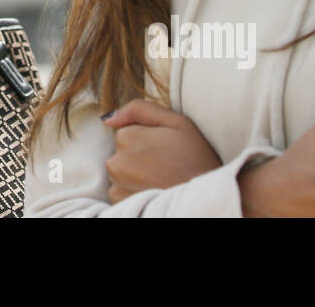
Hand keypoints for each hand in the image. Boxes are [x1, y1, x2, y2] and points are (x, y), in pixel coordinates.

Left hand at [103, 99, 221, 202]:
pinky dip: (134, 193)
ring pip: (121, 174)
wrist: (206, 201)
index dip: (147, 141)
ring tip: (161, 181)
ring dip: (136, 177)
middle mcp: (116, 163)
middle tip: (166, 167)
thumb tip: (108, 118)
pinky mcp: (120, 205)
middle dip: (139, 159)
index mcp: (127, 138)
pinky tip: (154, 193)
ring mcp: (117, 186)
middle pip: (121, 154)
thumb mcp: (178, 123)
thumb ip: (139, 109)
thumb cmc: (197, 161)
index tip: (166, 151)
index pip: (127, 134)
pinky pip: (122, 193)